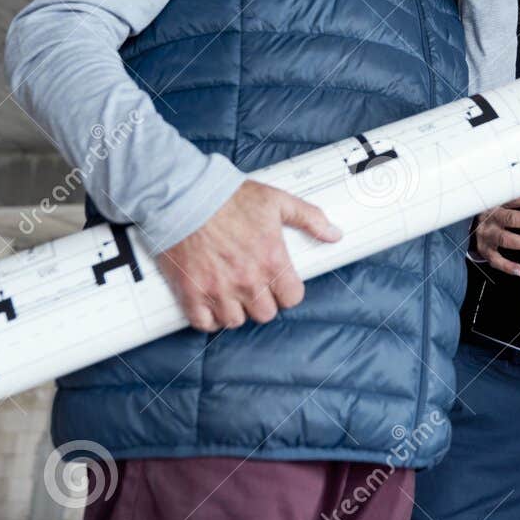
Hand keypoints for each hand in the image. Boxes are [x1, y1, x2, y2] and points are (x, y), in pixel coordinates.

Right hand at [156, 180, 341, 331]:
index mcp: (272, 260)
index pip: (292, 298)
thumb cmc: (229, 197)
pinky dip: (208, 318)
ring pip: (235, 321)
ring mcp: (218, 289)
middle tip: (253, 287)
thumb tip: (334, 234)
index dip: (287, 292)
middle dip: (262, 302)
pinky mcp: (191, 292)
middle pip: (265, 313)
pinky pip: (204, 323)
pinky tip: (210, 304)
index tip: (279, 284)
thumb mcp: (277, 200)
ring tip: (232, 294)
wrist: (185, 195)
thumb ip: (309, 218)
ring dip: (236, 310)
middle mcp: (247, 280)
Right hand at [472, 192, 519, 275]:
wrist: (472, 224)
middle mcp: (491, 217)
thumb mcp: (504, 201)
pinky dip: (507, 266)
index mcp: (498, 202)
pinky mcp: (484, 249)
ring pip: (505, 238)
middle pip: (511, 218)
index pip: (517, 198)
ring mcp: (486, 234)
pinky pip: (495, 259)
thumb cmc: (496, 212)